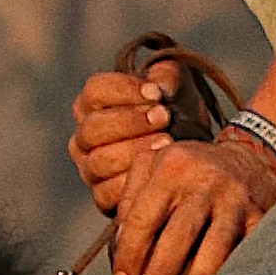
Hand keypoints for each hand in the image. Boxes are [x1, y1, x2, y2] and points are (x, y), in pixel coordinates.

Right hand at [68, 59, 184, 206]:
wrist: (191, 148)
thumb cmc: (177, 110)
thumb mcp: (175, 84)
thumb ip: (165, 76)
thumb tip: (157, 89)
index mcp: (93, 104)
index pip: (95, 91)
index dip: (125, 90)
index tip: (157, 93)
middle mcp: (84, 137)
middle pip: (93, 128)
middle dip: (131, 122)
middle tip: (165, 117)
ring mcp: (90, 169)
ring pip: (99, 162)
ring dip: (135, 151)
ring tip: (167, 142)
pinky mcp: (102, 198)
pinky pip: (107, 194)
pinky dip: (133, 183)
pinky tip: (158, 171)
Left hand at [105, 130, 275, 274]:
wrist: (251, 158)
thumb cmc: (192, 171)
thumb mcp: (155, 165)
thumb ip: (131, 198)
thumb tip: (121, 245)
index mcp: (171, 167)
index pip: (143, 218)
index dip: (130, 254)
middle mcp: (205, 181)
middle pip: (178, 235)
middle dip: (160, 273)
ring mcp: (235, 200)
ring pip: (215, 248)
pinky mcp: (261, 216)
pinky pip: (246, 251)